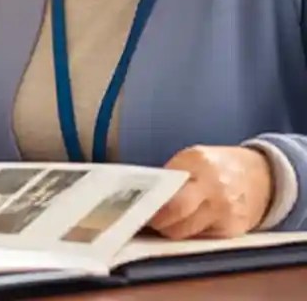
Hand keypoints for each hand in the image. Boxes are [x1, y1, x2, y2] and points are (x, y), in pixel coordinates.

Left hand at [148, 145, 272, 239]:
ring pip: (184, 233)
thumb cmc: (218, 165)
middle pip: (175, 219)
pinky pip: (199, 238)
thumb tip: (141, 196)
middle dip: (157, 222)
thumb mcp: (192, 159)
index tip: (135, 209)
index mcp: (200, 164)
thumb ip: (170, 176)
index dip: (149, 206)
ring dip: (171, 229)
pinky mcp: (232, 231)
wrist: (261, 174)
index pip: (168, 194)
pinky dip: (189, 232)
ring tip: (165, 220)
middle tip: (147, 218)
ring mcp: (226, 213)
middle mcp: (216, 190)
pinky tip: (187, 222)